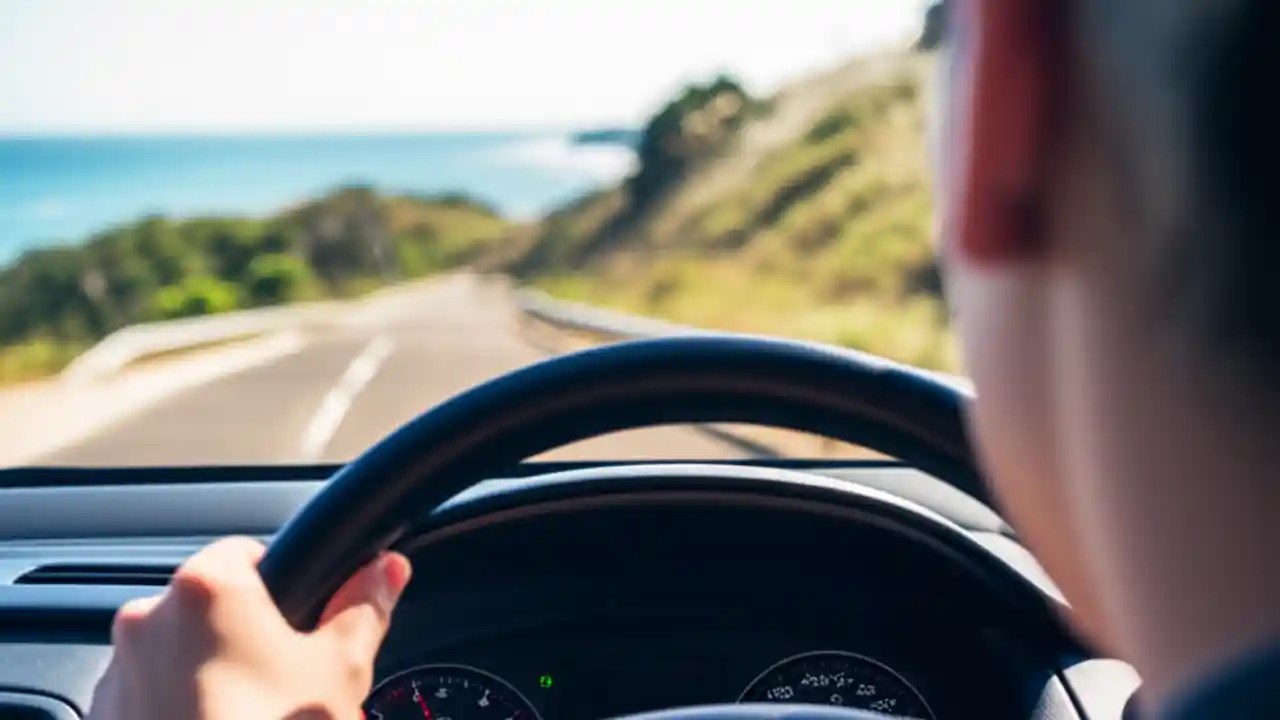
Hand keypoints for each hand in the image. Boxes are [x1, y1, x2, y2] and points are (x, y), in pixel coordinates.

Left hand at [87, 536, 412, 719]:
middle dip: (246, 638)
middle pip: (211, 609)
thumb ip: (363, 608)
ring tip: (251, 718)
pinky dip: (177, 713)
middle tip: (285, 683)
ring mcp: (116, 676)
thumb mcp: (339, 671)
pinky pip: (148, 700)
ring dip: (208, 677)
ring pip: (176, 657)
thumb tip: (386, 570)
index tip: (301, 625)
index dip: (284, 587)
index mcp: (207, 588)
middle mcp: (147, 622)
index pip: (249, 553)